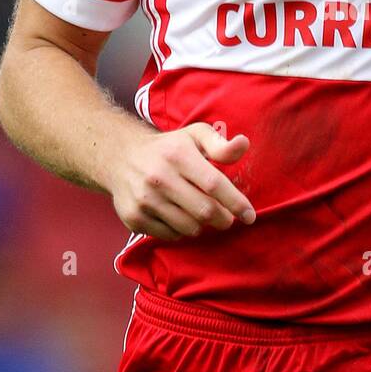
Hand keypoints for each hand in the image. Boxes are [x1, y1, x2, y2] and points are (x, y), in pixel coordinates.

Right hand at [109, 121, 255, 240]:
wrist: (120, 157)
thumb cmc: (168, 148)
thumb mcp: (195, 136)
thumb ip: (220, 144)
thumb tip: (243, 144)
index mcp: (178, 155)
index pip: (214, 184)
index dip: (236, 202)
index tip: (250, 216)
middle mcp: (159, 177)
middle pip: (204, 211)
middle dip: (223, 219)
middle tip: (226, 218)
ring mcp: (144, 199)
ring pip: (189, 227)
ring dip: (202, 225)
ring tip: (199, 213)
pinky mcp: (134, 217)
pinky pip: (171, 235)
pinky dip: (181, 231)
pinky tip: (178, 216)